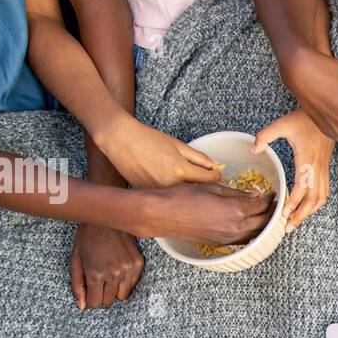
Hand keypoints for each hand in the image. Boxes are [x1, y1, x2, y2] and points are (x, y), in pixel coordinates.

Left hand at [69, 224, 144, 309]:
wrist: (106, 218)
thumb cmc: (87, 238)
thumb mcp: (76, 260)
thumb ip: (77, 285)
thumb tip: (82, 307)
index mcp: (95, 274)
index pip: (95, 303)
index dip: (91, 297)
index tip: (90, 289)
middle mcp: (113, 274)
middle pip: (109, 301)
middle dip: (102, 293)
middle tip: (99, 279)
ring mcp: (128, 269)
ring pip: (122, 296)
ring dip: (115, 289)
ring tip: (109, 275)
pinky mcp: (138, 264)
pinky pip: (133, 284)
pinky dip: (125, 281)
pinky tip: (119, 268)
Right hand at [95, 113, 221, 188]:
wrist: (120, 140)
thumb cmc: (148, 139)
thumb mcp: (177, 145)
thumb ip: (198, 158)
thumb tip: (215, 167)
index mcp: (180, 170)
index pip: (208, 180)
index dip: (216, 177)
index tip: (217, 174)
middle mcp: (170, 186)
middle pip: (198, 193)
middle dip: (205, 188)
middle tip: (207, 183)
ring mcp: (158, 193)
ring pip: (182, 199)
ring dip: (190, 195)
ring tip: (190, 186)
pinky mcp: (148, 195)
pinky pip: (167, 198)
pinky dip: (173, 195)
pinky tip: (172, 188)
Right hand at [138, 182, 276, 244]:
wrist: (163, 215)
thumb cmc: (184, 196)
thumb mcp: (213, 188)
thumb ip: (236, 194)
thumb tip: (254, 195)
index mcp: (235, 210)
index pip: (262, 205)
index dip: (270, 198)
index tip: (272, 192)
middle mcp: (235, 228)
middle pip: (264, 222)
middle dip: (272, 213)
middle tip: (276, 204)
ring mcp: (228, 238)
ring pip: (256, 234)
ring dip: (264, 225)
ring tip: (268, 216)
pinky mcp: (220, 244)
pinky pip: (244, 240)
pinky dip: (252, 233)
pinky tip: (252, 226)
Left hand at [252, 109, 332, 230]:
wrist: (328, 113)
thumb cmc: (303, 118)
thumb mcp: (282, 124)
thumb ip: (266, 136)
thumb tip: (253, 150)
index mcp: (307, 160)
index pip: (302, 187)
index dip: (293, 203)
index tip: (284, 214)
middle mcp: (318, 168)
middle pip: (314, 199)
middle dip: (301, 215)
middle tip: (288, 228)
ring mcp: (324, 169)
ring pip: (321, 198)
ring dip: (310, 212)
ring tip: (296, 221)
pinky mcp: (325, 168)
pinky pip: (324, 191)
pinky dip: (317, 203)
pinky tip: (307, 208)